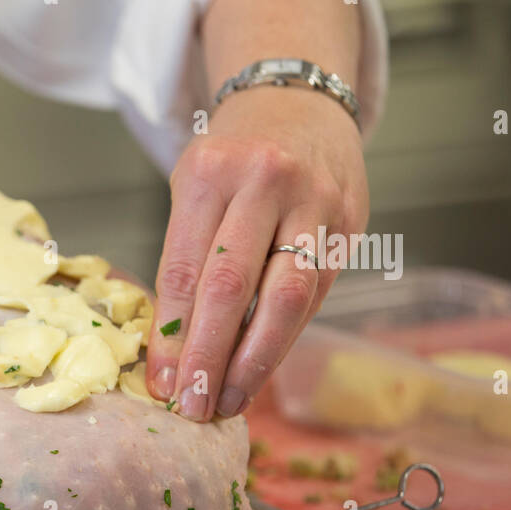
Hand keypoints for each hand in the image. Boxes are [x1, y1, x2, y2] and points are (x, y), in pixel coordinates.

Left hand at [145, 86, 368, 419]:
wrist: (297, 103)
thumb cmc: (231, 160)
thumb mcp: (192, 192)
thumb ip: (184, 263)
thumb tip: (172, 354)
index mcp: (210, 174)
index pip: (184, 272)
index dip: (172, 337)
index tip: (163, 385)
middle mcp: (264, 183)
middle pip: (232, 289)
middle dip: (210, 358)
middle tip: (195, 406)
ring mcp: (314, 202)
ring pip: (285, 299)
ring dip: (255, 361)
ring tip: (229, 400)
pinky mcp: (348, 222)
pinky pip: (313, 294)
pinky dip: (283, 339)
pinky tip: (260, 369)